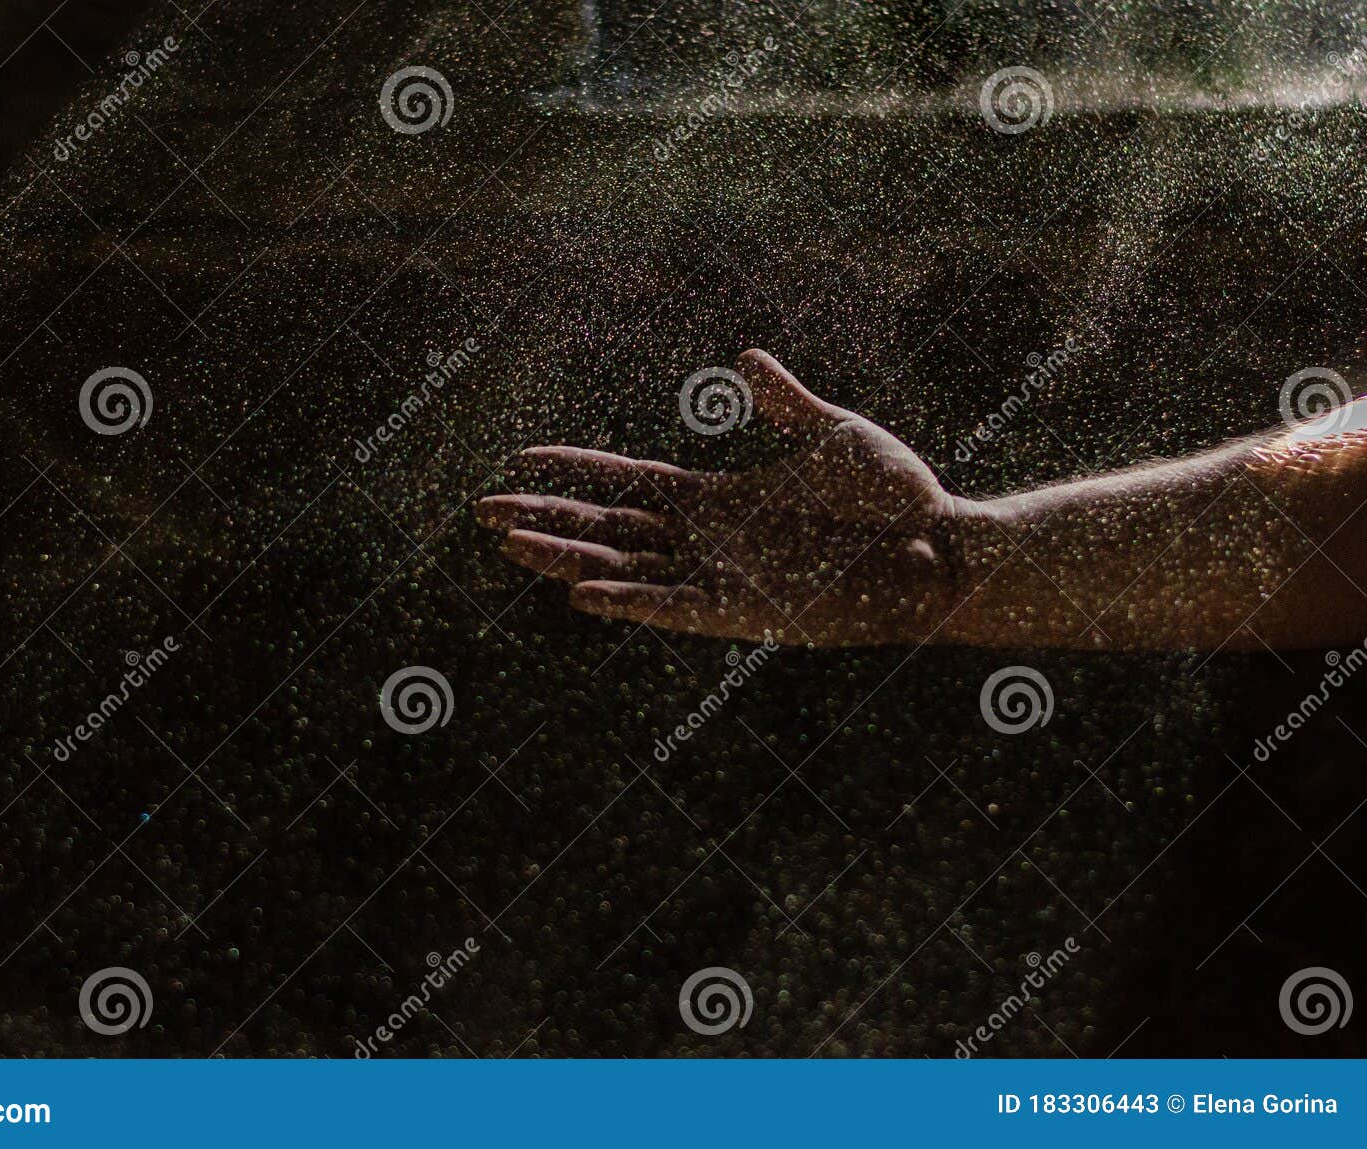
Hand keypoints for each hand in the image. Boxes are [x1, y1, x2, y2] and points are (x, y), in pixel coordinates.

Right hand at [476, 350, 980, 644]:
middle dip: (544, 519)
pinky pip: (669, 608)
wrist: (940, 547)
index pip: (626, 483)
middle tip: (481, 512)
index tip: (520, 461)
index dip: (573, 471)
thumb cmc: (893, 492)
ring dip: (564, 558)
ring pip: (622, 567)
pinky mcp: (744, 614)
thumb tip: (746, 358)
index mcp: (718, 497)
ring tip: (508, 545)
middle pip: (605, 528)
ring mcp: (720, 578)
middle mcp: (707, 540)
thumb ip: (782, 403)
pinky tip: (580, 591)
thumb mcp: (831, 434)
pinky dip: (625, 601)